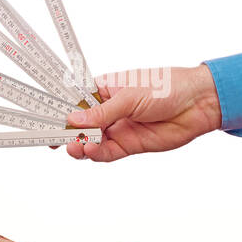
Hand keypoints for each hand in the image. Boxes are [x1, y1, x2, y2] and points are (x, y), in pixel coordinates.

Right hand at [65, 66, 221, 161]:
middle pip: (77, 125)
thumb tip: (73, 119)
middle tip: (53, 139)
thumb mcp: (129, 96)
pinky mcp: (127, 145)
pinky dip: (94, 154)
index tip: (42, 120)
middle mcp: (106, 110)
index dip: (57, 111)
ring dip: (78, 145)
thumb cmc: (167, 87)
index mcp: (102, 90)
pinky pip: (104, 153)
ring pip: (88, 142)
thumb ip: (101, 112)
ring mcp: (115, 128)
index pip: (73, 101)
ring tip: (74, 146)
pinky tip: (90, 151)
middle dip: (64, 132)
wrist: (199, 104)